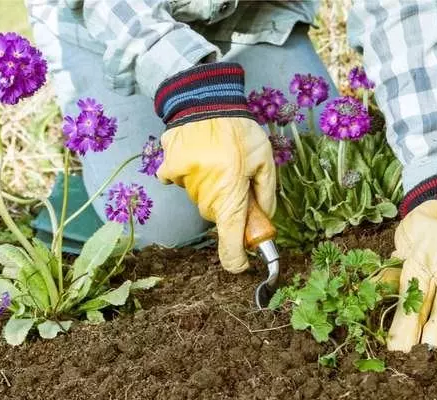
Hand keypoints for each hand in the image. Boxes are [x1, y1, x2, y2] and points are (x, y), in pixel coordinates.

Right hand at [153, 63, 275, 272]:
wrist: (205, 98)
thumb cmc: (239, 129)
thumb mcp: (265, 159)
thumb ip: (266, 194)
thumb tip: (264, 218)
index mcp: (230, 195)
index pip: (230, 242)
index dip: (236, 260)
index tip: (241, 264)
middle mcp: (205, 195)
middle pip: (217, 218)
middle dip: (229, 208)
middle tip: (238, 183)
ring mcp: (184, 183)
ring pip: (201, 201)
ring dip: (211, 190)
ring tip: (219, 162)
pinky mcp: (169, 170)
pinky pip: (181, 183)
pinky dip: (191, 175)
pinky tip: (200, 157)